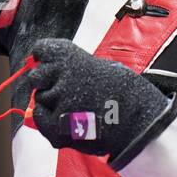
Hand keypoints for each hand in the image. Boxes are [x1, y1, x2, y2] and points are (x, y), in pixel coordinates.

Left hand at [26, 38, 171, 159]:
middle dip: (46, 82)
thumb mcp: (102, 68)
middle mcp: (62, 76)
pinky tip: (65, 119)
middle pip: (37, 76)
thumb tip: (55, 74)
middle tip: (64, 90)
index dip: (43, 56)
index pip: (42, 50)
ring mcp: (59, 102)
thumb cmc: (125, 94)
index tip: (45, 60)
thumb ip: (76, 69)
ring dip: (52, 102)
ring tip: (77, 107)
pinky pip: (40, 119)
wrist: (140, 121)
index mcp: (73, 58)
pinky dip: (47, 119)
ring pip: (41, 99)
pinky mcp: (58, 126)